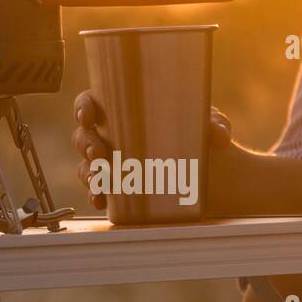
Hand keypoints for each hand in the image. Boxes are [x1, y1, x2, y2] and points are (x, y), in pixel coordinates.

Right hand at [72, 90, 233, 210]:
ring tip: (101, 180)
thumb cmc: (200, 135)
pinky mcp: (119, 186)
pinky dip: (95, 194)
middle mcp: (112, 135)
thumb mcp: (209, 123)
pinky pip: (97, 189)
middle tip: (101, 154)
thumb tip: (219, 135)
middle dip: (86, 145)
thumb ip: (215, 124)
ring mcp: (113, 162)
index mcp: (124, 109)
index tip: (88, 116)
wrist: (209, 171)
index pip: (91, 102)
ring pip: (87, 165)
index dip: (83, 107)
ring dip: (88, 172)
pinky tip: (101, 199)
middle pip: (83, 136)